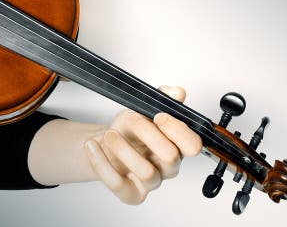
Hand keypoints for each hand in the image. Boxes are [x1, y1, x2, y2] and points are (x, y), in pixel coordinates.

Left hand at [84, 85, 202, 204]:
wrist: (107, 143)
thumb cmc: (130, 129)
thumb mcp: (143, 107)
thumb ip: (163, 98)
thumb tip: (178, 92)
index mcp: (177, 146)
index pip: (193, 145)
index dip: (177, 130)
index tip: (159, 116)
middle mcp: (168, 167)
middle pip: (172, 159)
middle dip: (150, 137)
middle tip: (134, 121)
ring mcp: (151, 183)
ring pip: (147, 173)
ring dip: (124, 150)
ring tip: (109, 135)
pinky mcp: (131, 194)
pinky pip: (118, 184)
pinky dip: (102, 163)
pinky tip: (93, 147)